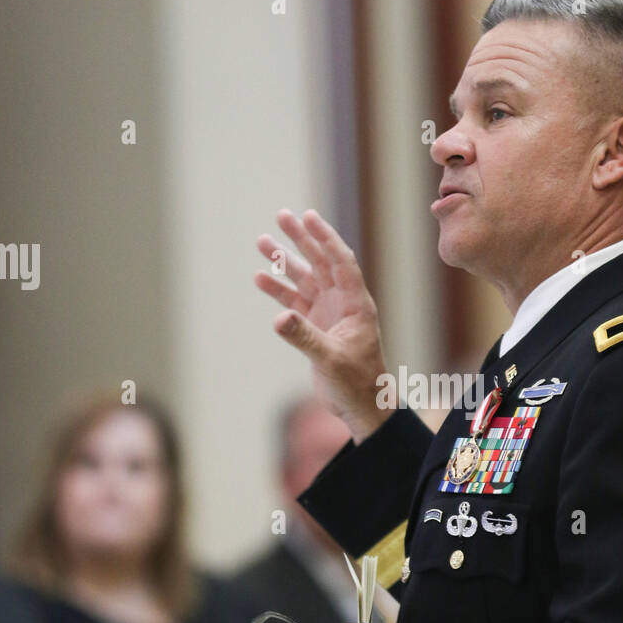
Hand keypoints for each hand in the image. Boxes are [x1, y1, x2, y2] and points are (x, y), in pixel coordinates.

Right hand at [255, 210, 388, 442]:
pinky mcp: (315, 326)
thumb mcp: (331, 360)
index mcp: (356, 304)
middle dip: (302, 239)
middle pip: (321, 262)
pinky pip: (294, 301)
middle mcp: (343, 303)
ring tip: (262, 241)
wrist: (361, 406)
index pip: (341, 262)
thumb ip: (305, 338)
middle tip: (281, 216)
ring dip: (285, 261)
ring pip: (305, 279)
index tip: (308, 217)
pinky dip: (278, 290)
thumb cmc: (357, 383)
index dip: (325, 238)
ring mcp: (328, 313)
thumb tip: (279, 317)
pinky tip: (260, 277)